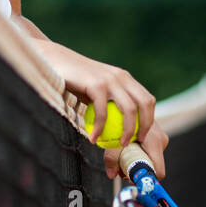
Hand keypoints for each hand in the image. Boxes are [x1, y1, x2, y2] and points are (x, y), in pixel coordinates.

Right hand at [29, 41, 168, 179]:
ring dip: (128, 130)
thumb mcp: (97, 90)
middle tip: (134, 142)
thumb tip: (116, 130)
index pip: (147, 99)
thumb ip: (109, 103)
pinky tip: (93, 138)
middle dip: (144, 126)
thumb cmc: (74, 81)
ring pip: (130, 109)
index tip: (142, 137)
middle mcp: (121, 77)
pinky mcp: (96, 84)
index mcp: (125, 79)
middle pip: (144, 103)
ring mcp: (110, 80)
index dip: (149, 119)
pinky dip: (100, 128)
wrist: (55, 61)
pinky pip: (103, 112)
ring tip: (120, 145)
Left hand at [103, 118, 168, 181]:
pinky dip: (138, 154)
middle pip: (152, 167)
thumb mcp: (113, 138)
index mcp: (155, 142)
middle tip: (120, 166)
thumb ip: (111, 157)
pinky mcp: (157, 137)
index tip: (129, 176)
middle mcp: (161, 140)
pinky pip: (150, 152)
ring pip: (150, 160)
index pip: (158, 171)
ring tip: (121, 156)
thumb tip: (111, 175)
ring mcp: (161, 138)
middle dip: (137, 170)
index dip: (144, 178)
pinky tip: (126, 150)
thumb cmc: (120, 117)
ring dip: (136, 162)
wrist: (127, 102)